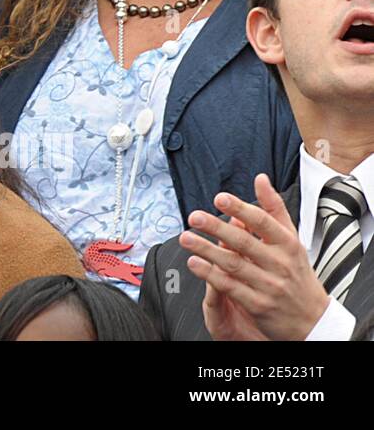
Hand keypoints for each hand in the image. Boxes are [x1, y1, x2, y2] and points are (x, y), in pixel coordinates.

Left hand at [180, 173, 332, 340]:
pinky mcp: (258, 304)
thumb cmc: (298, 273)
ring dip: (207, 250)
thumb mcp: (292, 239)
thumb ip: (274, 208)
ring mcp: (269, 286)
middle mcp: (279, 264)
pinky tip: (194, 263)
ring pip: (233, 264)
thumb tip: (260, 178)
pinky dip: (210, 274)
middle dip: (217, 228)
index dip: (241, 210)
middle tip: (195, 216)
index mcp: (288, 244)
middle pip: (244, 243)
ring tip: (185, 237)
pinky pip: (230, 286)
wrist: (314, 319)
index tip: (220, 198)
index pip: (263, 223)